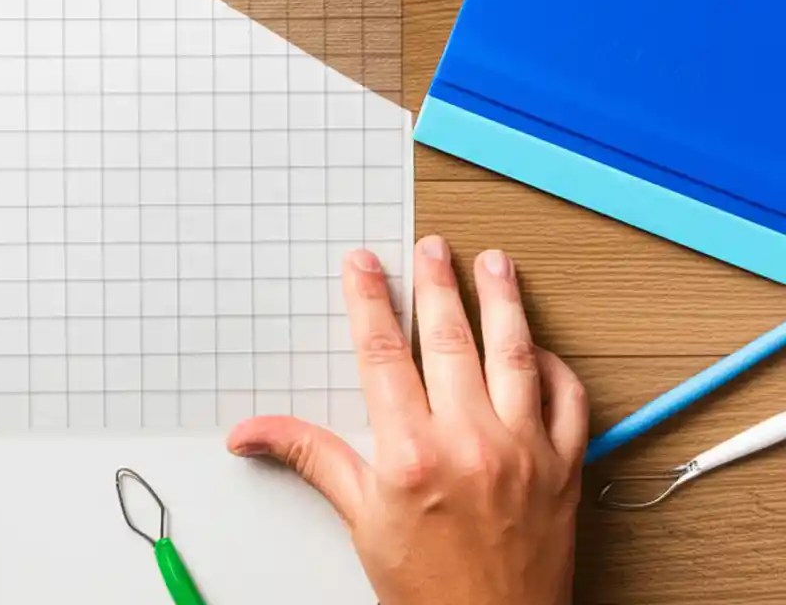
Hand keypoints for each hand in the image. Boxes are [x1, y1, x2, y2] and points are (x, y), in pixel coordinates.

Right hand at [228, 236, 587, 604]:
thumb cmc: (425, 589)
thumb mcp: (359, 518)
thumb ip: (311, 457)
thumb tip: (250, 432)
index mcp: (412, 452)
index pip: (383, 353)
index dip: (370, 300)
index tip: (364, 265)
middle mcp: (470, 441)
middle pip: (450, 338)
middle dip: (438, 283)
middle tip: (431, 247)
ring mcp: (523, 450)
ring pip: (514, 353)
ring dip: (503, 301)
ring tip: (495, 263)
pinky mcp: (564, 467)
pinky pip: (568, 400)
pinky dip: (556, 365)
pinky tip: (540, 344)